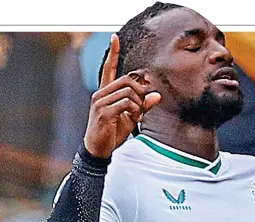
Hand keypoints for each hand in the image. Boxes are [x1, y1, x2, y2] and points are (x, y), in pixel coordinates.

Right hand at [83, 34, 160, 157]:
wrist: (98, 150)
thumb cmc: (111, 133)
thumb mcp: (130, 118)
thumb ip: (142, 106)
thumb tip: (157, 95)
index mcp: (104, 92)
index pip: (108, 69)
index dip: (112, 53)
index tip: (115, 37)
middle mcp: (100, 94)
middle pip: (126, 80)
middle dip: (140, 91)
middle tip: (142, 107)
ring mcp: (100, 102)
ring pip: (128, 92)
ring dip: (139, 104)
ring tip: (137, 116)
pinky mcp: (104, 112)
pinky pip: (126, 103)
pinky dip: (135, 110)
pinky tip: (134, 119)